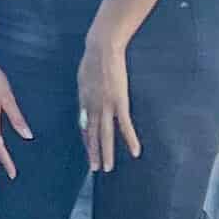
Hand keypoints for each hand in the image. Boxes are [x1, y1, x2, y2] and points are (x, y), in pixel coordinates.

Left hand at [77, 33, 140, 174]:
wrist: (101, 49)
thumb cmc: (92, 59)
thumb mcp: (83, 78)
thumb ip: (85, 92)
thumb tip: (85, 102)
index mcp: (83, 100)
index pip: (83, 125)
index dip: (86, 138)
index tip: (88, 149)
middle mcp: (91, 107)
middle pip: (91, 134)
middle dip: (93, 152)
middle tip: (94, 168)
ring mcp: (105, 106)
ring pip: (105, 135)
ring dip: (106, 152)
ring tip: (107, 168)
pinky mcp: (119, 103)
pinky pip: (124, 125)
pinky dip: (129, 139)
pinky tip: (135, 152)